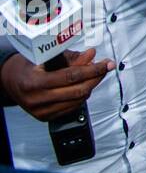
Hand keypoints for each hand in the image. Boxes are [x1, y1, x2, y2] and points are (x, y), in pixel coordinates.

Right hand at [0, 49, 114, 121]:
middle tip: (105, 67)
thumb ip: (70, 58)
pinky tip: (83, 86)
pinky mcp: (44, 117)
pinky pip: (71, 108)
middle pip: (77, 91)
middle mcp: (36, 99)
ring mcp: (40, 111)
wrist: (10, 81)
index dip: (93, 70)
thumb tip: (92, 55)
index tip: (106, 63)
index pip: (71, 77)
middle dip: (96, 78)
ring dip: (90, 87)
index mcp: (34, 82)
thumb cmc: (28, 65)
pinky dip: (81, 96)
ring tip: (94, 74)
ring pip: (77, 101)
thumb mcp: (46, 57)